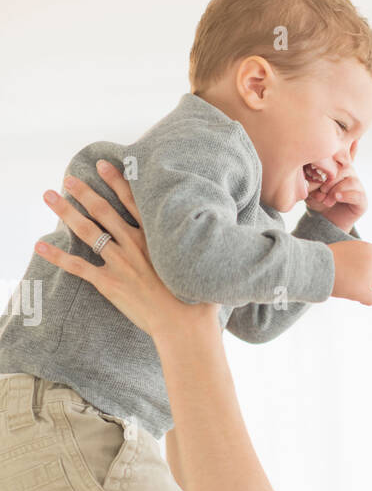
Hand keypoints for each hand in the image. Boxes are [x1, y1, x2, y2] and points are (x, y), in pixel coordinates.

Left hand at [34, 161, 218, 338]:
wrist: (185, 325)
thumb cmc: (198, 300)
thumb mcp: (203, 263)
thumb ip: (198, 245)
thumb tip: (213, 235)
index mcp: (156, 237)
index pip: (134, 200)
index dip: (117, 181)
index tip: (104, 165)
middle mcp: (135, 244)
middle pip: (103, 210)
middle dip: (83, 191)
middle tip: (68, 177)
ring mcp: (120, 263)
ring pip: (87, 231)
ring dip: (65, 212)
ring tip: (49, 197)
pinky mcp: (109, 284)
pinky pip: (77, 266)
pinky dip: (57, 255)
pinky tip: (40, 245)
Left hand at [305, 164, 367, 231]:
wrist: (325, 221)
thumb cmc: (318, 201)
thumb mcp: (312, 188)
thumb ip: (313, 179)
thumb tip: (314, 175)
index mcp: (339, 166)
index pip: (338, 158)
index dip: (327, 167)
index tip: (316, 178)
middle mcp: (351, 174)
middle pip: (345, 168)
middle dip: (330, 181)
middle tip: (321, 193)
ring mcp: (358, 186)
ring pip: (351, 181)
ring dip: (336, 191)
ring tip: (327, 201)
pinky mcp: (362, 199)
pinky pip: (357, 194)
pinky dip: (345, 195)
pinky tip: (337, 198)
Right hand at [328, 237, 371, 305]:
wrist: (313, 266)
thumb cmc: (324, 259)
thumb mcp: (346, 250)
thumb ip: (360, 257)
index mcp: (367, 248)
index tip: (365, 271)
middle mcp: (371, 260)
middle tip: (363, 282)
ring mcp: (368, 276)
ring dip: (370, 289)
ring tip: (354, 288)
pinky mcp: (363, 290)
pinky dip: (365, 300)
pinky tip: (355, 296)